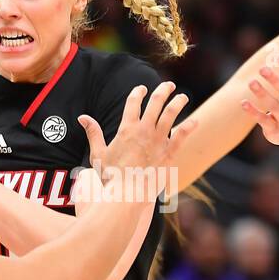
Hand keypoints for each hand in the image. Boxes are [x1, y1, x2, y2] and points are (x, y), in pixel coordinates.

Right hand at [78, 82, 196, 195]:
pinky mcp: (169, 153)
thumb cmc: (111, 176)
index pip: (133, 103)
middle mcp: (144, 130)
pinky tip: (195, 120)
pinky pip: (182, 136)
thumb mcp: (98, 153)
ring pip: (171, 114)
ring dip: (178, 103)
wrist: (126, 194)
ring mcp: (158, 141)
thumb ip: (93, 133)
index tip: (142, 88)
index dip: (138, 93)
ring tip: (183, 97)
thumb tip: (82, 117)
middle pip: (155, 103)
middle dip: (163, 91)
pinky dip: (189, 127)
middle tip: (168, 85)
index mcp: (126, 129)